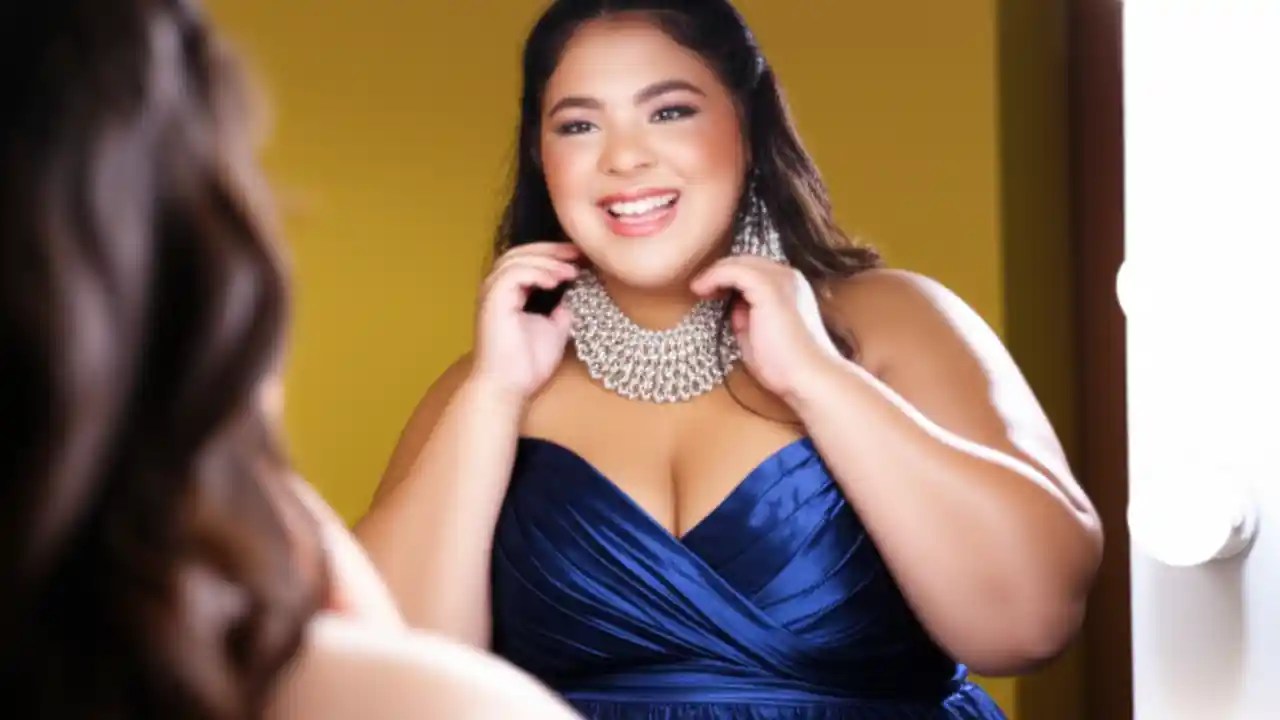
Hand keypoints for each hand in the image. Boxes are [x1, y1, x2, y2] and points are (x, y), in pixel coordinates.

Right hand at [470, 242, 579, 401]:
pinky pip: (514, 273)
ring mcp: (491, 293)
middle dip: (552, 250)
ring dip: (547, 261)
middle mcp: (496, 289)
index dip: (554, 255)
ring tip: (571, 271)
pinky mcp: (492, 300)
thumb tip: (573, 296)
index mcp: (509, 294)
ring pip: (517, 258)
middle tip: (579, 252)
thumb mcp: (555, 329)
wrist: (509, 387)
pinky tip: (556, 281)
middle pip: (521, 252)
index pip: (528, 260)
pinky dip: (537, 272)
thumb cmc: (527, 365)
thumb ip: (561, 309)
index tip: (581, 257)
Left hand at [691, 256, 840, 401]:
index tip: (712, 293)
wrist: (806, 376)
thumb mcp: (759, 334)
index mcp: (790, 287)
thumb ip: (747, 317)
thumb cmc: (785, 364)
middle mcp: (788, 276)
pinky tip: (701, 289)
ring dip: (715, 272)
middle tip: (701, 289)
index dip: (730, 278)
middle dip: (721, 272)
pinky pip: (734, 270)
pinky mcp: (768, 287)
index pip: (755, 270)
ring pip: (739, 262)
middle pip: (746, 261)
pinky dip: (714, 276)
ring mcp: (780, 279)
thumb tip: (734, 306)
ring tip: (698, 289)